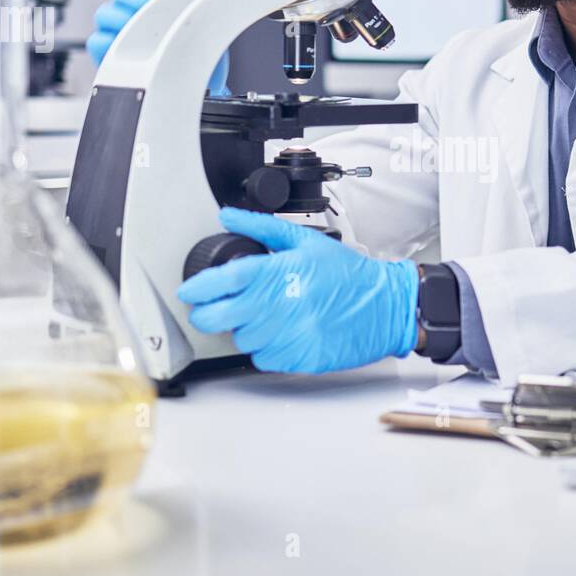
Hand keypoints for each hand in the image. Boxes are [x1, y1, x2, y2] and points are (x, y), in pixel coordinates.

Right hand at [86, 0, 229, 95]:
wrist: (202, 85)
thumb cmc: (197, 51)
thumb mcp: (201, 16)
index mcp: (155, 3)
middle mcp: (135, 15)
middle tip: (148, 6)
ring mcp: (121, 34)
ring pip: (104, 14)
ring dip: (120, 16)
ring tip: (137, 25)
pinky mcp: (110, 55)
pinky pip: (97, 41)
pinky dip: (107, 40)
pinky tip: (125, 43)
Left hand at [176, 207, 418, 374]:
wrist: (386, 306)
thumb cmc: (349, 275)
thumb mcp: (306, 242)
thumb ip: (261, 227)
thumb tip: (228, 216)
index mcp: (279, 273)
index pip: (223, 281)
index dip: (198, 287)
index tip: (189, 290)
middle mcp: (280, 305)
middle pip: (218, 318)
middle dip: (206, 315)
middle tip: (212, 309)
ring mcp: (288, 335)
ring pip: (240, 340)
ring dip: (243, 330)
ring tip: (263, 316)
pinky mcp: (298, 358)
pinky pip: (263, 358)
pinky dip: (265, 349)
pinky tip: (281, 333)